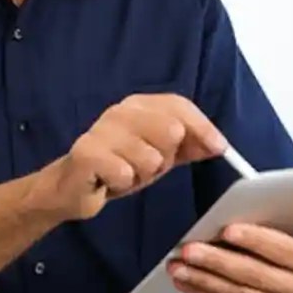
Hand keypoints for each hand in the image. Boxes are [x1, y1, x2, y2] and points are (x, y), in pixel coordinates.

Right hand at [27, 94, 227, 221]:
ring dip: (142, 175)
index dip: (202, 126)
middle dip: (166, 158)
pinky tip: (109, 181)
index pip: (178, 105)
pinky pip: (125, 174)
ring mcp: (101, 130)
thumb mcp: (159, 155)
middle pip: (169, 129)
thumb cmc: (118, 167)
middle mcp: (119, 112)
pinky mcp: (86, 153)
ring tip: (125, 174)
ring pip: (149, 158)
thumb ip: (188, 146)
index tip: (220, 148)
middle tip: (147, 167)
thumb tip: (219, 144)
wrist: (72, 187)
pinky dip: (122, 184)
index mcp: (138, 105)